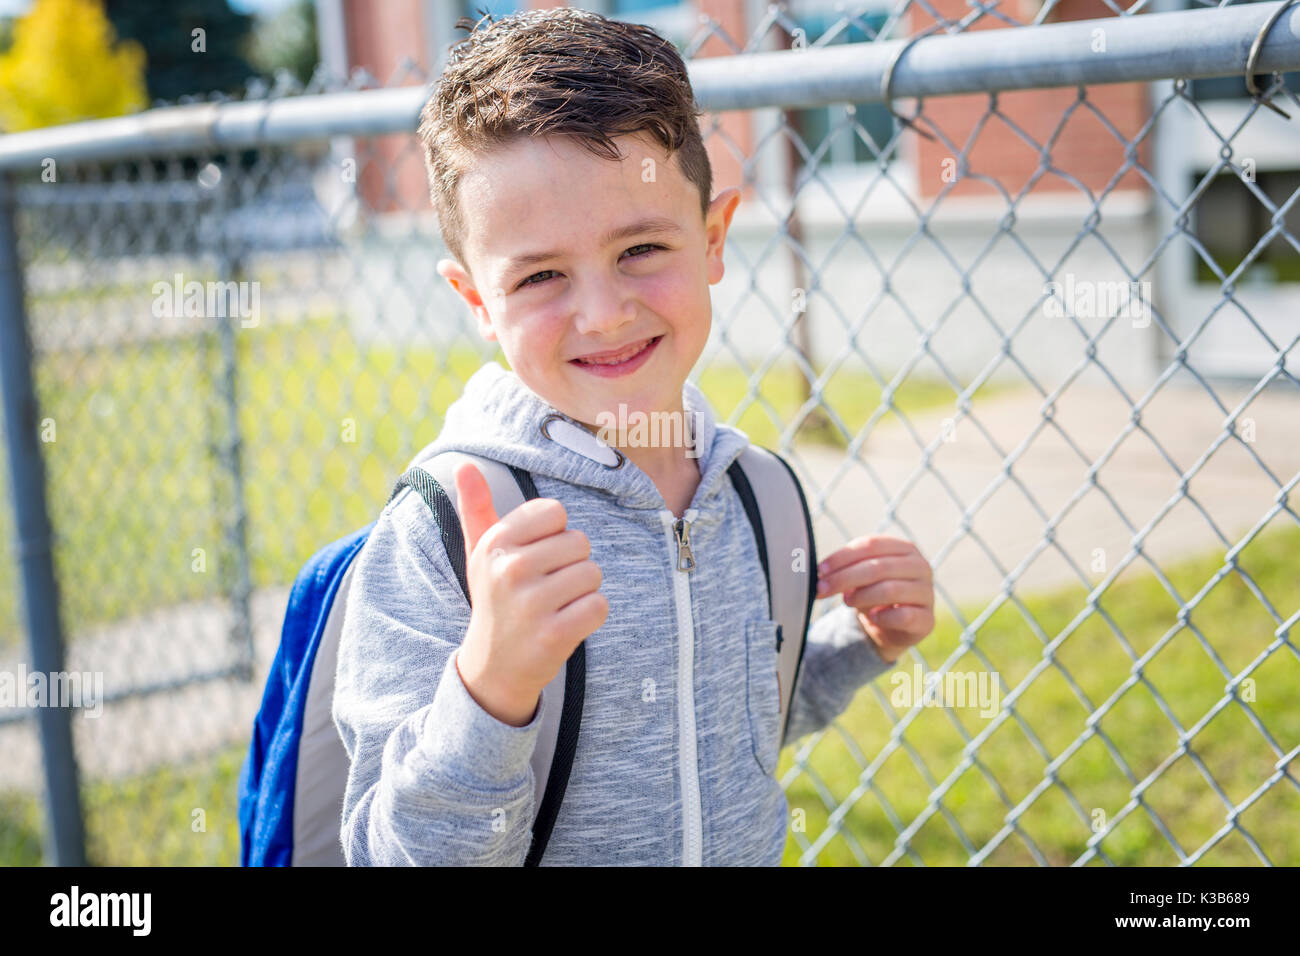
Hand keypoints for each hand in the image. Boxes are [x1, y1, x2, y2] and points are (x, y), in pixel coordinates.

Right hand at [453, 462, 607, 725]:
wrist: (493, 668)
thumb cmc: (495, 600)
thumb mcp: (479, 554)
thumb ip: (477, 508)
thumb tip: (465, 464)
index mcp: (495, 543)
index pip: (556, 512)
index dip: (555, 535)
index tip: (536, 558)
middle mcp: (510, 569)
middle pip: (580, 542)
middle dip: (572, 564)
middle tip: (546, 589)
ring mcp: (531, 604)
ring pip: (593, 573)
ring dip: (583, 591)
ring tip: (556, 606)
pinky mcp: (554, 634)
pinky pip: (599, 605)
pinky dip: (590, 615)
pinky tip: (566, 624)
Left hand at [816, 535, 933, 663]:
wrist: (890, 626)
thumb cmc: (872, 593)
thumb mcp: (859, 576)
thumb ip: (846, 568)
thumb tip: (821, 572)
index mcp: (904, 548)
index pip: (870, 544)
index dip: (842, 557)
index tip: (820, 570)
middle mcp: (920, 566)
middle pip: (878, 567)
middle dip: (845, 578)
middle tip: (822, 589)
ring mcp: (927, 593)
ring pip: (890, 589)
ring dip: (861, 596)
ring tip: (845, 602)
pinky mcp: (927, 619)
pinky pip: (904, 616)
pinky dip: (883, 617)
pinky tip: (872, 617)